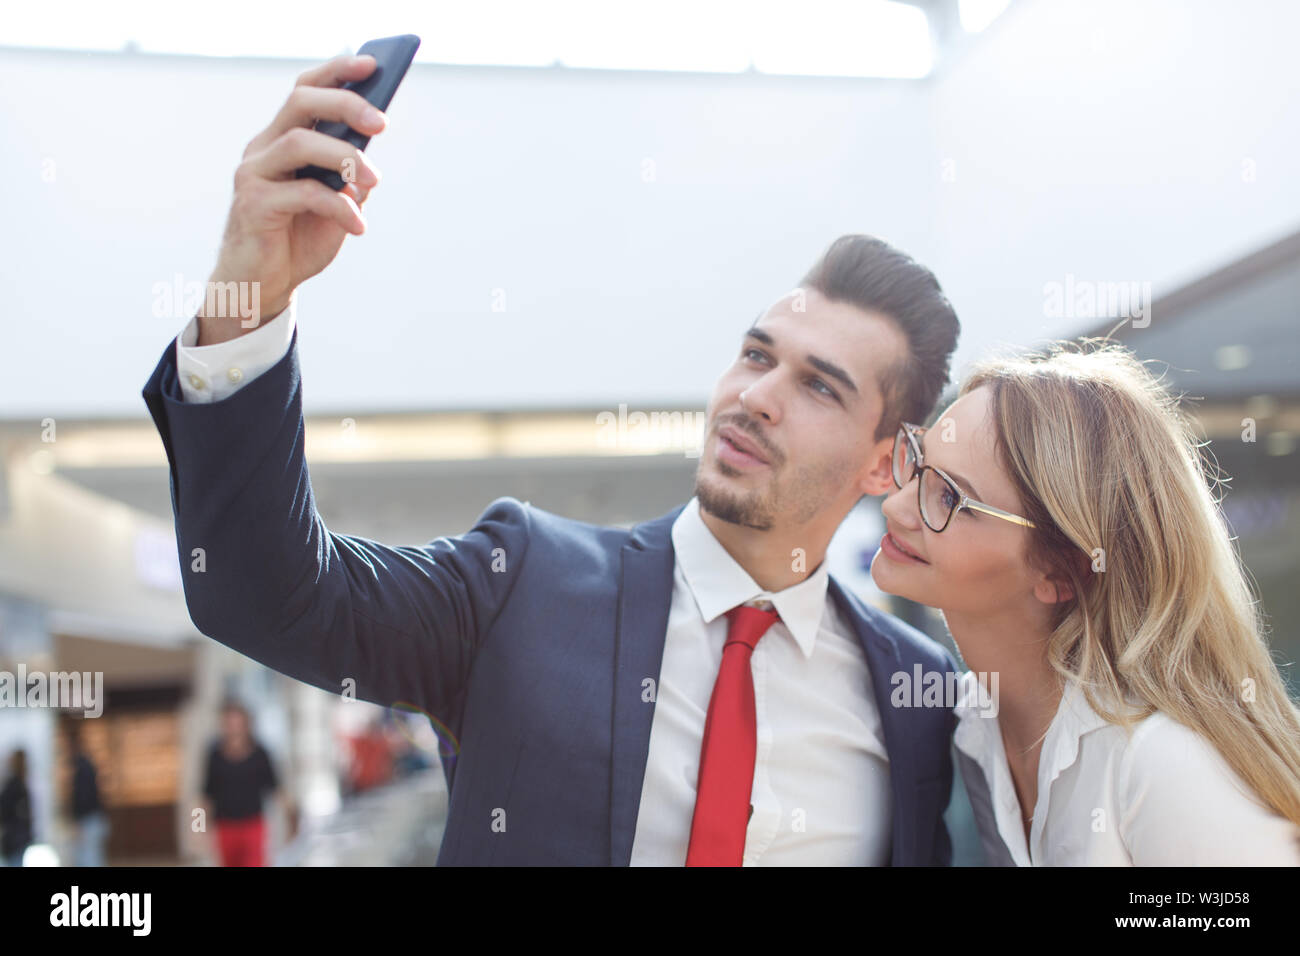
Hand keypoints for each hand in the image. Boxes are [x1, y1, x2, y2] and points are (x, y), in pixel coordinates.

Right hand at [198, 54, 386, 343]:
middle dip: (345, 104)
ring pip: (300, 142)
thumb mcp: (336, 205)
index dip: (336, 72)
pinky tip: (358, 226)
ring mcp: (255, 174)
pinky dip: (338, 205)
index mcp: (282, 140)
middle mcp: (264, 148)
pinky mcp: (254, 205)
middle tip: (382, 122)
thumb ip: (350, 177)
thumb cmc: (299, 240)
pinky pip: (303, 192)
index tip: (373, 64)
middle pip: (300, 102)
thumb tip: (370, 155)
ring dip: (346, 157)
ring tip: (374, 180)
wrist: (265, 285)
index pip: (304, 90)